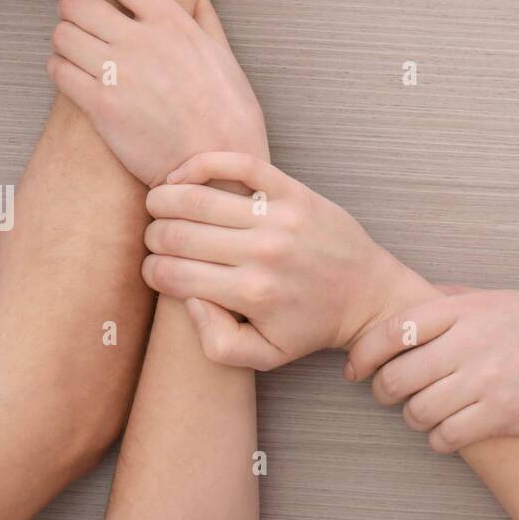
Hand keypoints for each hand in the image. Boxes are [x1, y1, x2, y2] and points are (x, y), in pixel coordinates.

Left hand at [48, 0, 266, 185]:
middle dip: (72, 6)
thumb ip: (204, 14)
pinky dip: (60, 69)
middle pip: (75, 1)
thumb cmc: (227, 111)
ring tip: (81, 51)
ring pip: (61, 35)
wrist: (216, 164)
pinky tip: (77, 77)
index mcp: (173, 21)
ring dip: (64, 39)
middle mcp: (143, 41)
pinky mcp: (101, 106)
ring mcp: (119, 73)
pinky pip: (57, 71)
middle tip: (82, 19)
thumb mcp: (223, 54)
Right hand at [142, 153, 424, 369]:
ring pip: (198, 197)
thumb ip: (214, 342)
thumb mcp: (264, 356)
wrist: (367, 294)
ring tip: (158, 205)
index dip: (150, 270)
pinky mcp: (295, 191)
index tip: (153, 268)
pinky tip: (183, 173)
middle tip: (155, 237)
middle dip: (153, 235)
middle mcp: (263, 252)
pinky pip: (241, 164)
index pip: (171, 274)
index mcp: (250, 294)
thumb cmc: (310, 326)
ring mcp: (279, 217)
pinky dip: (202, 163)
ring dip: (165, 198)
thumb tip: (187, 298)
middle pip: (177, 234)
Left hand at [345, 290, 518, 451]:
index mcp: (466, 308)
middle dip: (385, 392)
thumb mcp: (502, 298)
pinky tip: (450, 430)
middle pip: (396, 377)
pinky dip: (439, 439)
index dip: (363, 354)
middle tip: (391, 394)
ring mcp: (486, 379)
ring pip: (417, 412)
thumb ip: (457, 298)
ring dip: (415, 418)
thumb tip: (416, 298)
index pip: (392, 329)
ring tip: (427, 412)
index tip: (356, 368)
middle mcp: (471, 341)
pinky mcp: (502, 414)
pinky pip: (446, 437)